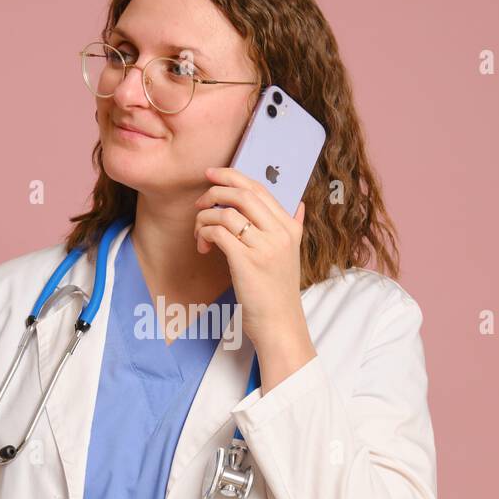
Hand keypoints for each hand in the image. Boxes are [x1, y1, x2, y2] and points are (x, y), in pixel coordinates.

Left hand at [193, 166, 315, 380]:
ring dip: (204, 218)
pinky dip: (205, 233)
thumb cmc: (279, 291)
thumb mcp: (292, 255)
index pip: (259, 189)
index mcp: (289, 227)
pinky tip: (203, 246)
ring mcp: (264, 247)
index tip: (211, 175)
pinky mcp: (246, 261)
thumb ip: (295, 226)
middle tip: (199, 203)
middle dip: (214, 192)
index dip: (232, 176)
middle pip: (242, 194)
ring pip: (226, 212)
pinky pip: (218, 232)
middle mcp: (279, 233)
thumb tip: (299, 204)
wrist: (279, 323)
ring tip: (200, 234)